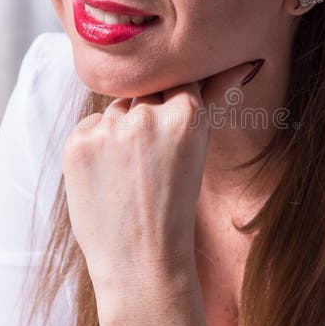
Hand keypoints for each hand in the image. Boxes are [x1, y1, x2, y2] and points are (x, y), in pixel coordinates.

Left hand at [61, 59, 262, 301]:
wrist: (141, 263)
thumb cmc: (174, 209)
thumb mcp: (200, 149)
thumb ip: (215, 98)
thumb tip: (246, 62)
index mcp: (187, 115)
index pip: (178, 80)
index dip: (174, 104)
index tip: (171, 127)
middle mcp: (148, 116)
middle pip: (145, 94)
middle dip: (147, 118)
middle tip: (150, 163)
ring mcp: (110, 130)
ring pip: (116, 110)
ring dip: (120, 131)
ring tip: (129, 176)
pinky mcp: (78, 143)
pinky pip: (89, 127)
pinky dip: (95, 147)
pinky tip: (106, 179)